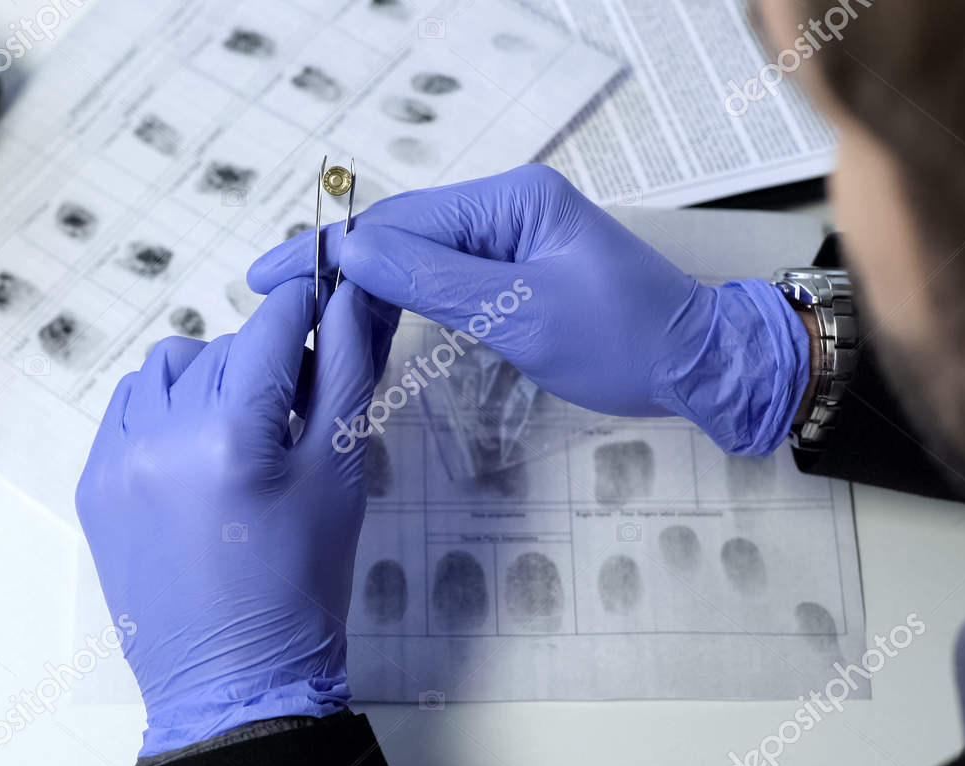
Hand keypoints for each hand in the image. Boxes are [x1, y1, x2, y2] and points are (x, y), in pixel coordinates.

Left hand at [76, 277, 399, 756]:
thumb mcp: (341, 474)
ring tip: (239, 433)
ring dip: (206, 379)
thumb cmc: (302, 584)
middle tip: (292, 412)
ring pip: (165, 369)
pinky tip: (197, 456)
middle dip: (262, 362)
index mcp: (231, 435)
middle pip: (221, 347)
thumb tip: (354, 296)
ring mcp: (117, 463)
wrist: (236, 680)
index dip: (305, 308)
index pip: (270, 326)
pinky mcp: (93, 487)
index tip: (324, 307)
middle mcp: (161, 438)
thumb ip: (346, 373)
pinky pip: (127, 410)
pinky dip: (164, 413)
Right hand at [248, 164, 808, 454]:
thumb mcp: (522, 313)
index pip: (399, 221)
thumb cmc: (622, 341)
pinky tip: (372, 320)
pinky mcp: (517, 268)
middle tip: (274, 303)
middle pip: (402, 233)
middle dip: (340, 268)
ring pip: (419, 256)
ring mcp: (512, 235)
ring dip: (368, 287)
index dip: (330, 251)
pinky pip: (447, 275)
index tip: (267, 276)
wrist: (696, 366)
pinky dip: (406, 298)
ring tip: (312, 319)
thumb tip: (351, 253)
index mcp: (511, 200)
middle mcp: (507, 205)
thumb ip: (434, 280)